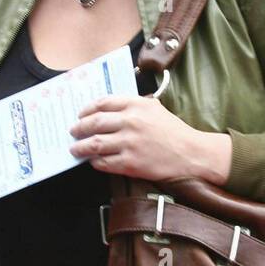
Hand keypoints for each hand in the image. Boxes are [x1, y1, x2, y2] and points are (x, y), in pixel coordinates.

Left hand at [70, 95, 230, 184]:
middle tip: (73, 131)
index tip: (81, 114)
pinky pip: (103, 162)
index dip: (87, 109)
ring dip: (80, 147)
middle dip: (79, 128)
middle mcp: (131, 122)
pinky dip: (94, 161)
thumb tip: (108, 109)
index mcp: (137, 105)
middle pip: (94, 123)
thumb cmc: (174, 131)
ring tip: (75, 149)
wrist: (190, 154)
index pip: (103, 102)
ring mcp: (129, 143)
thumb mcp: (155, 108)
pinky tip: (93, 160)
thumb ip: (134, 105)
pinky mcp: (130, 163)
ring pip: (93, 144)